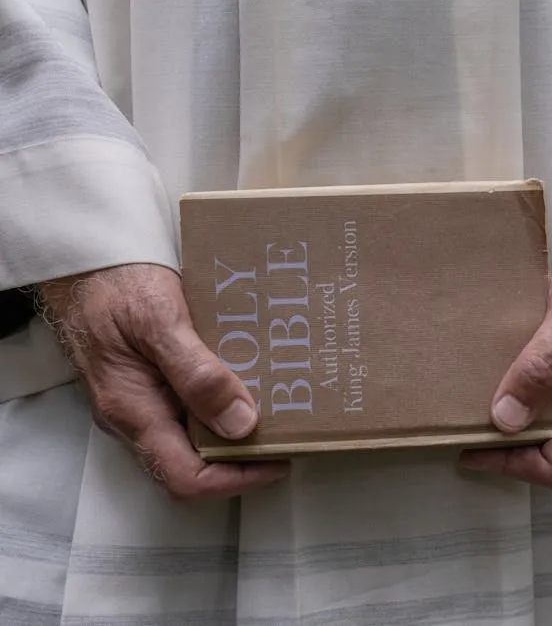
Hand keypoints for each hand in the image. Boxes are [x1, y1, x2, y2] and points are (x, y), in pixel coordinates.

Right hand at [41, 264, 288, 499]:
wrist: (78, 255)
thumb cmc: (113, 283)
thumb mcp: (159, 321)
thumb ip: (197, 374)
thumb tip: (241, 425)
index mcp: (134, 411)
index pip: (187, 478)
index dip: (238, 479)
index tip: (282, 460)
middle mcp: (136, 415)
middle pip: (194, 462)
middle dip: (244, 455)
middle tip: (290, 430)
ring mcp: (141, 397)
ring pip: (194, 434)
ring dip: (236, 426)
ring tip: (281, 405)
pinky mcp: (148, 377)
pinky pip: (189, 404)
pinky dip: (223, 399)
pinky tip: (251, 377)